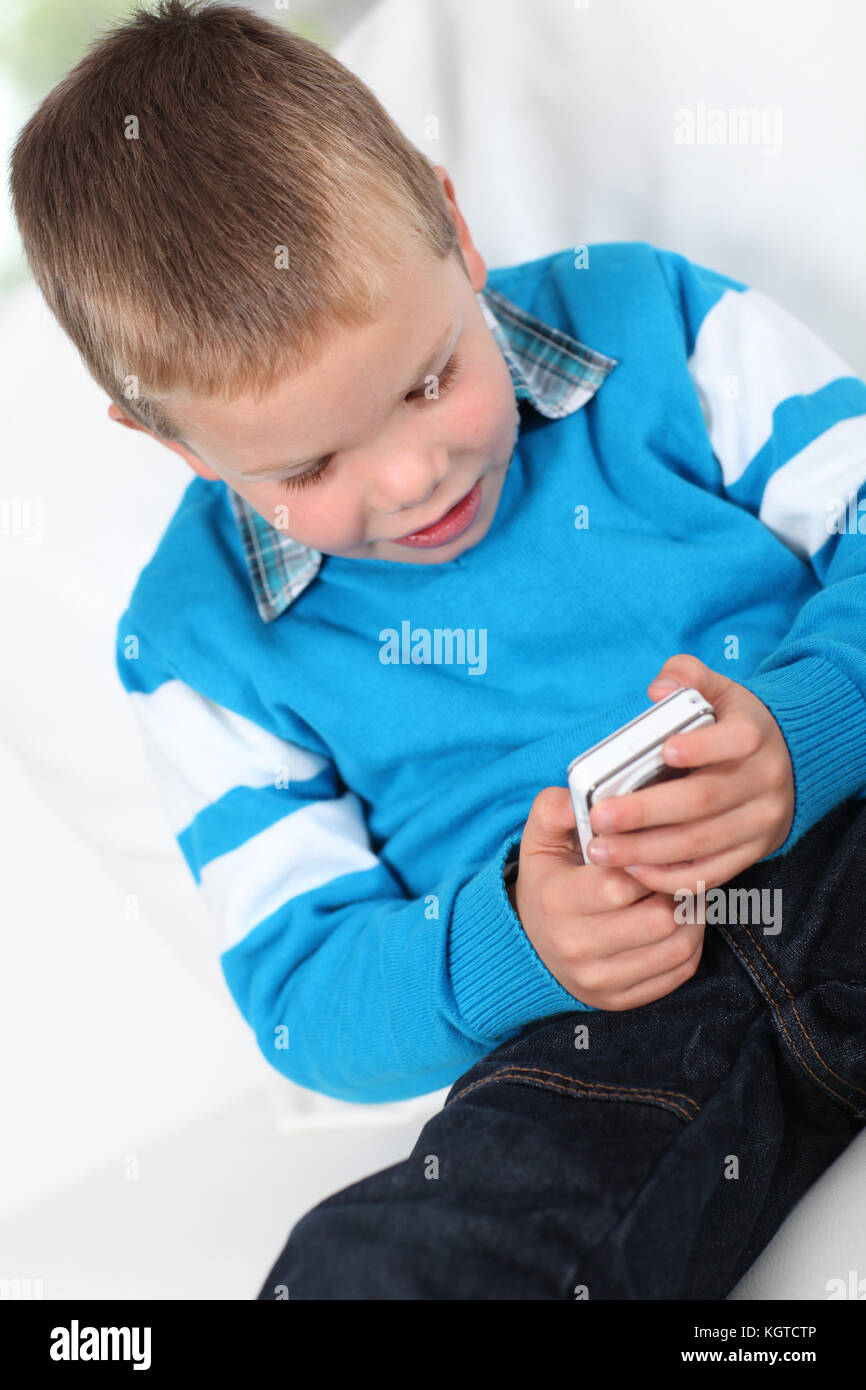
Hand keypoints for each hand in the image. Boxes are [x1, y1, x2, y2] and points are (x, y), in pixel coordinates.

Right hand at [511, 786, 705, 1009]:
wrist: (532, 942)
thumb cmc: (547, 882)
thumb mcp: (541, 838)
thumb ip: (558, 808)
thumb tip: (590, 797)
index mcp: (557, 901)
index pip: (620, 884)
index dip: (649, 862)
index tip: (655, 849)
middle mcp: (575, 947)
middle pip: (658, 920)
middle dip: (678, 890)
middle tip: (681, 870)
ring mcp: (599, 980)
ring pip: (677, 947)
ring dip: (694, 916)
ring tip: (686, 893)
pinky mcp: (620, 1000)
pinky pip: (679, 972)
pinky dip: (692, 944)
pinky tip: (682, 921)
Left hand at [585, 653, 794, 895]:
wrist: (789, 763)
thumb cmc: (733, 724)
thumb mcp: (719, 689)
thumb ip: (688, 675)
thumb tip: (658, 689)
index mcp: (755, 735)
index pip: (736, 739)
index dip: (702, 746)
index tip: (664, 750)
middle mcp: (764, 781)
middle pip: (703, 801)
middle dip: (645, 813)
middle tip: (599, 818)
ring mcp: (761, 822)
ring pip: (701, 844)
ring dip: (646, 852)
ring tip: (601, 851)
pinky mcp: (755, 852)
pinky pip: (711, 873)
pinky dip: (670, 877)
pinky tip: (633, 870)